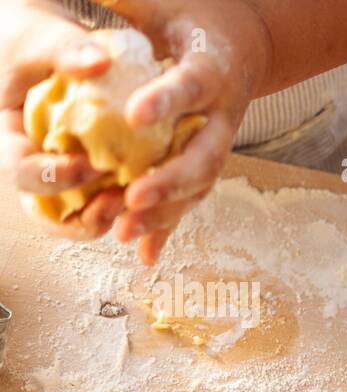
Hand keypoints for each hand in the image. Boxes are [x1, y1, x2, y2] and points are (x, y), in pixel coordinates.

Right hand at [1, 2, 122, 239]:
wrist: (50, 49)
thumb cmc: (38, 43)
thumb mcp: (45, 40)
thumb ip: (67, 51)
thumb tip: (99, 62)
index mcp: (10, 137)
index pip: (21, 171)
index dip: (52, 177)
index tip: (89, 165)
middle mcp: (34, 165)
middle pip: (49, 212)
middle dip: (83, 218)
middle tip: (119, 205)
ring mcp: (63, 177)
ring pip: (79, 218)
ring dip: (110, 220)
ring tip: (141, 209)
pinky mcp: (93, 178)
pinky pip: (108, 203)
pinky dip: (129, 210)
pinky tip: (156, 203)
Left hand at [113, 0, 271, 263]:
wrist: (242, 45)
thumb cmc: (192, 16)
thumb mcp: (162, 3)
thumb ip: (128, 4)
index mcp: (213, 69)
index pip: (192, 86)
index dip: (168, 101)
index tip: (135, 115)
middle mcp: (223, 115)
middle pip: (204, 155)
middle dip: (170, 180)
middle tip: (135, 195)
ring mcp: (218, 144)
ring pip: (198, 186)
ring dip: (166, 212)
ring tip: (125, 229)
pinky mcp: (207, 164)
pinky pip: (190, 200)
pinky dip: (168, 227)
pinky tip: (144, 253)